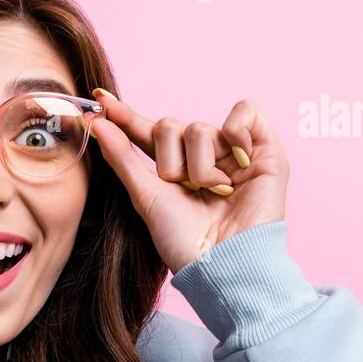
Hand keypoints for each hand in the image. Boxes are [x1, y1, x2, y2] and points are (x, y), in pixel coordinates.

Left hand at [89, 91, 288, 273]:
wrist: (223, 261)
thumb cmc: (184, 240)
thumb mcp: (145, 196)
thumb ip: (122, 157)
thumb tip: (97, 121)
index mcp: (176, 169)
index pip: (147, 134)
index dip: (126, 117)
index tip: (100, 101)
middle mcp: (205, 157)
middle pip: (170, 127)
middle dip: (171, 162)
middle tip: (188, 191)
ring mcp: (234, 153)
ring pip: (199, 128)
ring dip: (201, 166)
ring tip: (216, 191)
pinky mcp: (265, 150)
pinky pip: (245, 112)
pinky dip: (237, 130)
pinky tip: (237, 159)